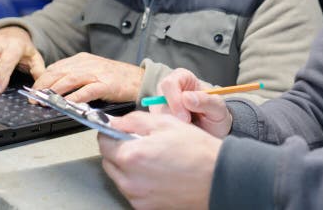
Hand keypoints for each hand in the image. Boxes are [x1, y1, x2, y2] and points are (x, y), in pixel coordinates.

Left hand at [32, 52, 143, 102]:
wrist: (139, 79)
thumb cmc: (117, 78)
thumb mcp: (94, 70)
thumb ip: (77, 75)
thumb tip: (56, 86)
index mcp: (83, 59)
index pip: (56, 67)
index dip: (42, 78)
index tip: (33, 89)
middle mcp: (88, 64)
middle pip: (59, 72)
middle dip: (43, 85)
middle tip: (33, 98)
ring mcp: (97, 73)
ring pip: (69, 79)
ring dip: (54, 91)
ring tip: (44, 100)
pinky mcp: (106, 84)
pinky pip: (86, 91)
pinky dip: (74, 97)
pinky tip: (65, 103)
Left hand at [99, 111, 220, 209]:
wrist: (218, 178)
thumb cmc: (197, 150)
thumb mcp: (166, 123)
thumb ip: (134, 120)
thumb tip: (114, 122)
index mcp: (132, 155)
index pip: (103, 141)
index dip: (110, 132)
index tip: (118, 130)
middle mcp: (130, 180)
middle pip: (108, 161)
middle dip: (118, 149)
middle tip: (139, 142)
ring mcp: (137, 196)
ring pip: (119, 177)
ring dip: (127, 166)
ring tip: (152, 158)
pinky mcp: (145, 207)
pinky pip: (132, 191)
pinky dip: (138, 181)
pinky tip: (157, 172)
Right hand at [152, 68, 232, 137]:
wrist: (214, 130)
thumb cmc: (216, 114)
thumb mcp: (218, 108)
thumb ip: (206, 101)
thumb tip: (186, 97)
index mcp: (182, 77)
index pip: (169, 84)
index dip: (175, 101)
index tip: (186, 118)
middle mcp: (169, 90)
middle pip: (159, 101)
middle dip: (173, 117)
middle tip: (189, 127)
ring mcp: (161, 105)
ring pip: (157, 116)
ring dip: (173, 126)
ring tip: (190, 129)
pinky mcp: (159, 120)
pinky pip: (158, 127)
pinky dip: (170, 132)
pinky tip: (183, 133)